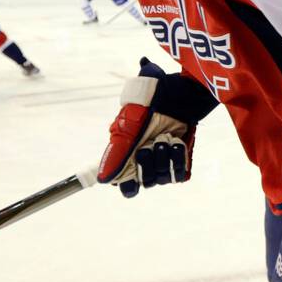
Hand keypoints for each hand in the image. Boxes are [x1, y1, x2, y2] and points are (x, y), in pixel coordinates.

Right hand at [97, 60, 200, 197]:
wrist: (176, 95)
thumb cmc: (147, 107)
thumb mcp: (128, 127)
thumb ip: (116, 153)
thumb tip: (103, 179)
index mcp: (127, 157)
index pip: (126, 185)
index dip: (129, 185)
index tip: (133, 178)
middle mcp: (144, 162)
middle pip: (144, 182)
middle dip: (148, 163)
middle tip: (150, 144)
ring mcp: (162, 162)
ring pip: (162, 178)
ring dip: (164, 158)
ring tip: (166, 137)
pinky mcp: (179, 160)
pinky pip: (179, 174)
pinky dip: (178, 159)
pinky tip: (177, 142)